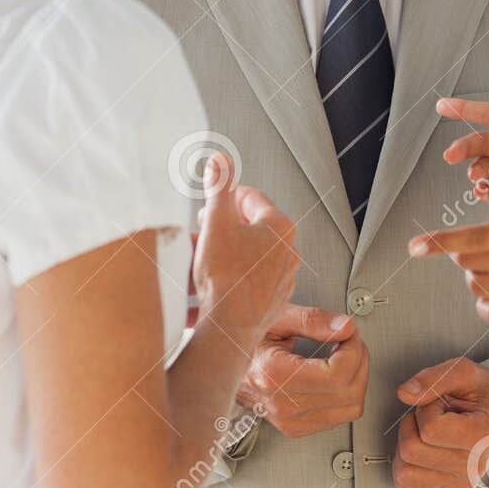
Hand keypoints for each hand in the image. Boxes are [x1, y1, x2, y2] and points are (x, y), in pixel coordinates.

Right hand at [192, 153, 298, 340]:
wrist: (230, 327)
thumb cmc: (227, 278)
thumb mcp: (216, 222)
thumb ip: (219, 187)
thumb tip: (221, 160)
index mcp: (279, 227)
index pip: (252, 198)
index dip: (227, 196)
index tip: (215, 199)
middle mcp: (287, 252)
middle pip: (252, 227)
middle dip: (224, 225)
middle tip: (205, 227)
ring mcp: (281, 278)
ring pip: (250, 255)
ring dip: (227, 251)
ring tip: (201, 256)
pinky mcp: (272, 300)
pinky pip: (250, 279)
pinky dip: (232, 276)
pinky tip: (212, 282)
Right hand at [237, 304, 368, 438]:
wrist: (222, 364)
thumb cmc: (245, 339)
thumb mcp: (275, 317)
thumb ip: (312, 320)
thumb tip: (346, 328)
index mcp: (274, 375)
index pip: (336, 374)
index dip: (353, 348)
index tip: (348, 332)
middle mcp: (281, 404)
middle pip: (349, 391)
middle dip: (359, 359)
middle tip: (348, 339)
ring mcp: (288, 421)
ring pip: (350, 407)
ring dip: (357, 377)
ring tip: (343, 354)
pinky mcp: (294, 427)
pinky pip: (341, 416)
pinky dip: (347, 393)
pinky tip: (336, 374)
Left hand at [392, 358, 488, 487]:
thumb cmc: (483, 395)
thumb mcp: (464, 372)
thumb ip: (433, 378)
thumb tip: (405, 393)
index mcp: (482, 436)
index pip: (429, 430)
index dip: (426, 409)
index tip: (441, 404)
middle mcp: (473, 467)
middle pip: (411, 451)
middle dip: (412, 426)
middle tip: (431, 417)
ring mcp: (460, 485)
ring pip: (404, 473)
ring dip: (407, 447)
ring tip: (426, 434)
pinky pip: (406, 487)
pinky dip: (406, 466)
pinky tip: (423, 451)